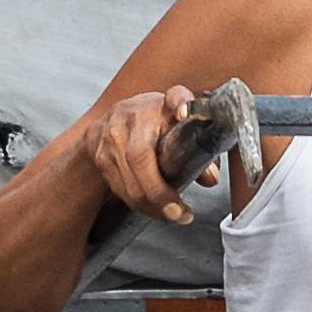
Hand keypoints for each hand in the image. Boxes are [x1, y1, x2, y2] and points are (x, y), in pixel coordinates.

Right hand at [81, 84, 205, 225]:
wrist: (106, 125)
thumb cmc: (153, 125)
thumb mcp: (178, 128)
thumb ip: (199, 148)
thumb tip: (211, 177)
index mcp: (160, 104)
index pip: (174, 96)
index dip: (180, 103)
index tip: (184, 112)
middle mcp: (132, 115)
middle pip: (141, 156)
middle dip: (160, 191)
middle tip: (179, 213)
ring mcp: (111, 136)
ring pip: (129, 180)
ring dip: (152, 206)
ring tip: (173, 215)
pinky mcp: (100, 157)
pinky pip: (121, 189)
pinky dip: (140, 204)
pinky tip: (154, 208)